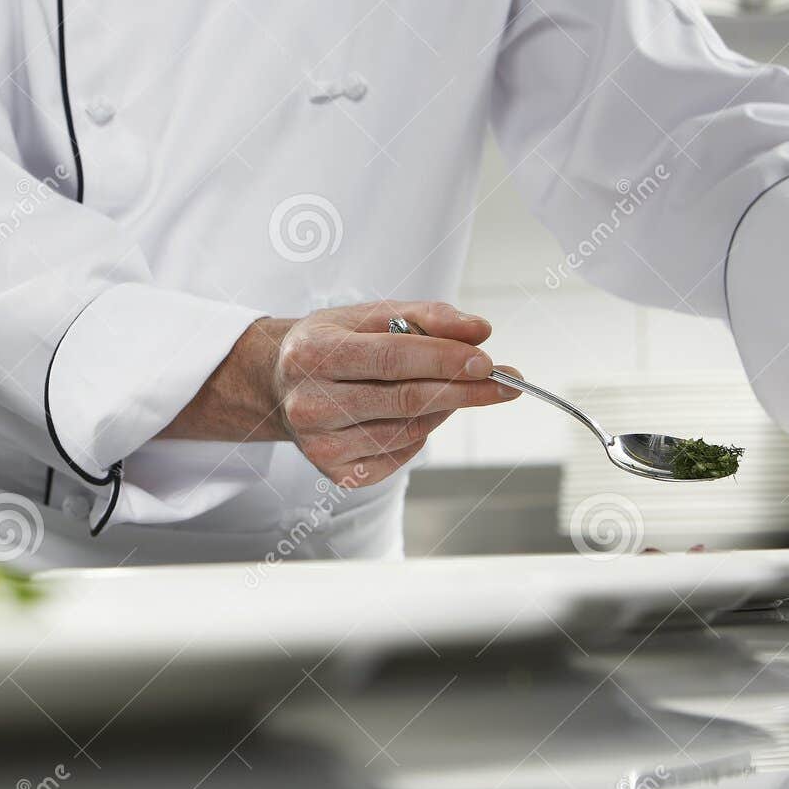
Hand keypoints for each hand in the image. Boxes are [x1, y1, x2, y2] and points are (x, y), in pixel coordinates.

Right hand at [160, 300, 519, 487]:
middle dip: (465, 390)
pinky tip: (409, 413)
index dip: (443, 360)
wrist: (281, 384)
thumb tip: (480, 331)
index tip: (487, 360)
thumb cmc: (332, 344)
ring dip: (443, 409)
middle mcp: (310, 403)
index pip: (390, 358)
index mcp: (312, 354)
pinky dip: (420, 432)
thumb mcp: (369, 314)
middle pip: (406, 399)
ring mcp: (320, 445)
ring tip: (444, 388)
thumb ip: (428, 317)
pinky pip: (401, 453)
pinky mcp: (336, 474)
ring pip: (410, 430)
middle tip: (507, 381)